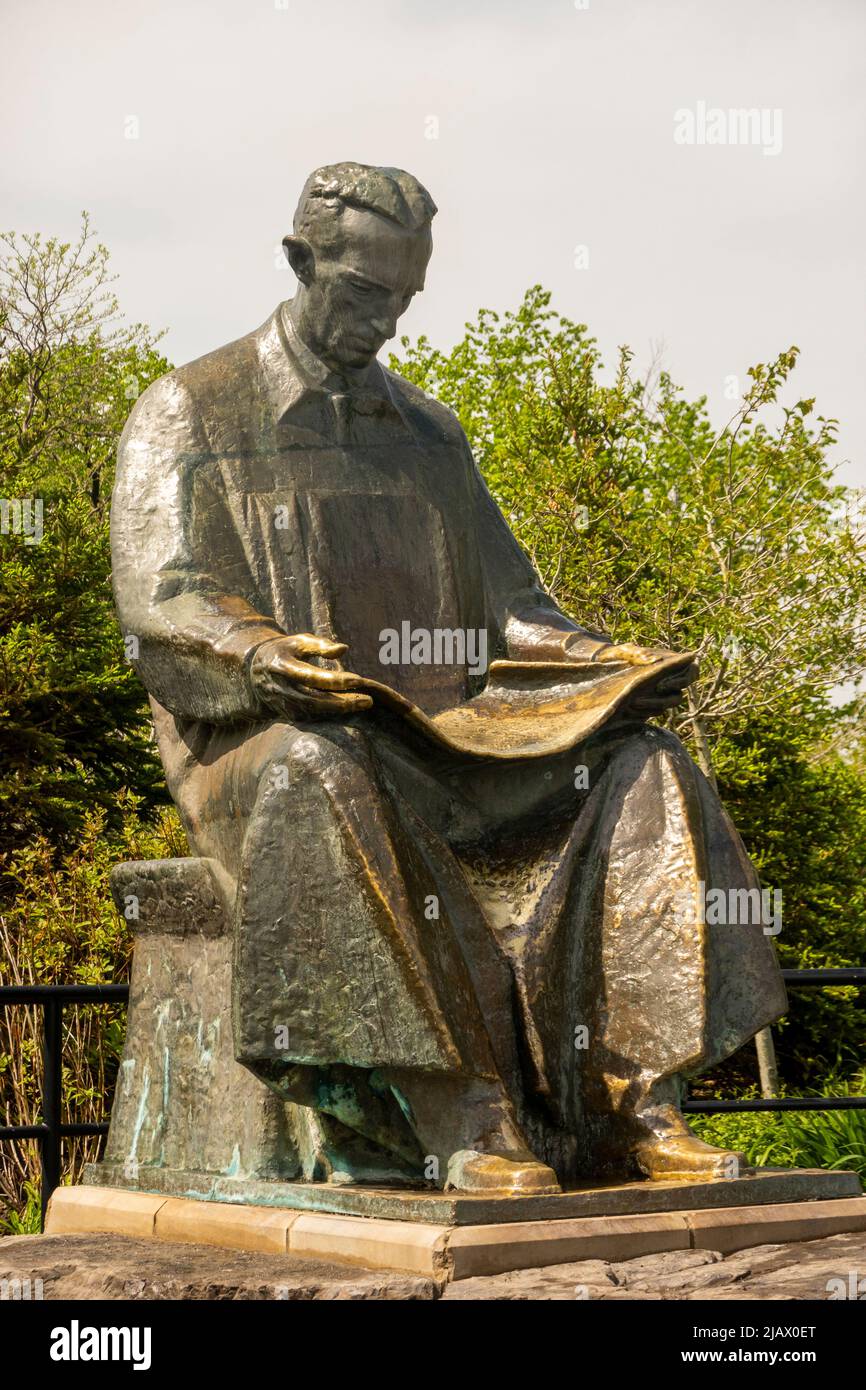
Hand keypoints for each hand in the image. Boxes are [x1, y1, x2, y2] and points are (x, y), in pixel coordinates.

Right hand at [250, 633, 372, 719]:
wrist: (255, 671)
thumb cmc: (284, 651)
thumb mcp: (298, 641)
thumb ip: (320, 645)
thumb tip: (343, 649)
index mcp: (282, 666)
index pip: (312, 676)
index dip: (335, 679)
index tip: (359, 679)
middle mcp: (281, 688)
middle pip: (315, 699)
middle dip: (343, 702)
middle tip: (367, 700)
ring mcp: (283, 704)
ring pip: (314, 712)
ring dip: (340, 710)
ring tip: (362, 704)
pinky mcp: (287, 715)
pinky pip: (311, 718)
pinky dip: (330, 715)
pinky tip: (348, 709)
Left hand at [589, 641, 697, 716]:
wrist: (602, 667)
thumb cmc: (617, 655)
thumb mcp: (624, 651)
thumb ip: (637, 653)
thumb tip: (655, 660)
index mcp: (670, 662)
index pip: (691, 671)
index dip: (682, 679)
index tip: (661, 685)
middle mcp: (669, 677)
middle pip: (682, 690)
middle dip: (668, 695)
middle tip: (650, 696)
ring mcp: (662, 691)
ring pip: (671, 701)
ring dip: (656, 704)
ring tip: (634, 703)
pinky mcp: (652, 702)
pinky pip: (658, 710)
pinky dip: (648, 710)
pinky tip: (630, 709)